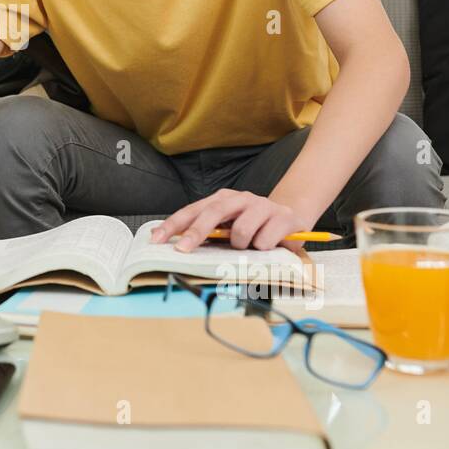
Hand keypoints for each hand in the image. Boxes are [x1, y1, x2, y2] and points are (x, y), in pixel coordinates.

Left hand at [149, 189, 308, 253]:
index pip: (193, 210)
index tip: (156, 239)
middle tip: (182, 250)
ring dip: (239, 245)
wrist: (292, 219)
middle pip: (213, 212)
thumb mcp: (229, 229)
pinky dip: (261, 249)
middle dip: (195, 233)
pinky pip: (264, 240)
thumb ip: (209, 234)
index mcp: (223, 199)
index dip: (173, 224)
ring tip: (248, 247)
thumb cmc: (253, 228)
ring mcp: (263, 206)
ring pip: (240, 230)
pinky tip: (268, 246)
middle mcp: (241, 198)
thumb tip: (180, 247)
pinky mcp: (284, 218)